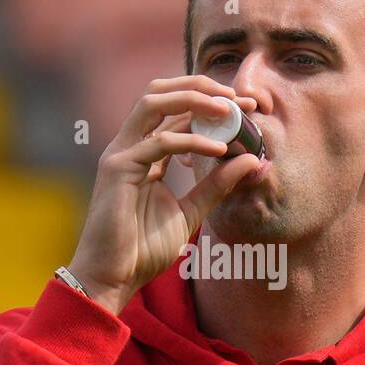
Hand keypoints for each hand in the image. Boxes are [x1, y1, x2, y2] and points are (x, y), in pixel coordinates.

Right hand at [66, 75, 261, 314]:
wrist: (113, 277)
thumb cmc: (143, 249)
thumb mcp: (191, 212)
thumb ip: (216, 186)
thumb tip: (251, 160)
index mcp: (144, 153)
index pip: (176, 113)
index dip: (211, 105)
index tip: (246, 108)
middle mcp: (130, 146)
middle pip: (161, 93)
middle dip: (201, 88)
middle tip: (238, 97)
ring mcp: (120, 153)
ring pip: (154, 103)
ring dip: (194, 100)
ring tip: (229, 109)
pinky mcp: (117, 168)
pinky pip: (158, 143)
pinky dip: (191, 142)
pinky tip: (217, 150)